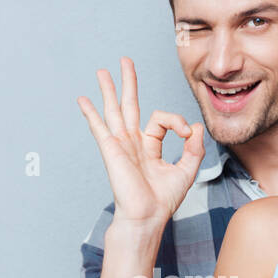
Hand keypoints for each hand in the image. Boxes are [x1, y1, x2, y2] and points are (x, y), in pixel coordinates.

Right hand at [76, 57, 205, 228]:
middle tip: (125, 61)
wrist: (147, 216)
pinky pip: (99, 128)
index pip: (161, 120)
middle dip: (128, 82)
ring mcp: (120, 145)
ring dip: (108, 89)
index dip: (176, 121)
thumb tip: (195, 127)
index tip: (187, 133)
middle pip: (130, 105)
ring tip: (102, 71)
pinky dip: (90, 113)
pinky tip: (82, 99)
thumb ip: (194, 148)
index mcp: (149, 147)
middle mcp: (133, 143)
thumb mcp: (186, 170)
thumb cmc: (163, 200)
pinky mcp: (112, 151)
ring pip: (114, 110)